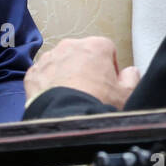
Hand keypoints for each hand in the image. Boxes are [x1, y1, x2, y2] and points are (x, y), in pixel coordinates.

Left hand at [24, 37, 139, 109]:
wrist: (66, 119)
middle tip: (91, 90)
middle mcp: (70, 46)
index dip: (110, 66)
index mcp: (95, 46)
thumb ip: (132, 78)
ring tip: (72, 96)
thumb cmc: (96, 104)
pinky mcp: (34, 72)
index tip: (110, 81)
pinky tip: (57, 98)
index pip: (107, 49)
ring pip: (61, 62)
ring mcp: (49, 58)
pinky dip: (48, 84)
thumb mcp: (126, 94)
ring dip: (66, 74)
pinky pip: (43, 75)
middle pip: (82, 53)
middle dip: (86, 68)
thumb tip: (132, 73)